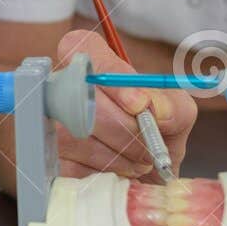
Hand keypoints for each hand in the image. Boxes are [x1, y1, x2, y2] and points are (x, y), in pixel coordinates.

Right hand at [53, 28, 193, 179]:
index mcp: (92, 64)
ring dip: (118, 156)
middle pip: (81, 97)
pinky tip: (119, 173)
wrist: (147, 179)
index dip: (109, 74)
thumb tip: (150, 108)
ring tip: (139, 161)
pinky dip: (105, 174)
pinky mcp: (50, 159)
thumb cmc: (156, 137)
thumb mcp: (176, 117)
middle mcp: (62, 87)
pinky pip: (72, 166)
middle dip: (124, 129)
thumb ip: (171, 105)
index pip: (81, 46)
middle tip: (149, 146)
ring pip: (75, 135)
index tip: (139, 104)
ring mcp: (50, 123)